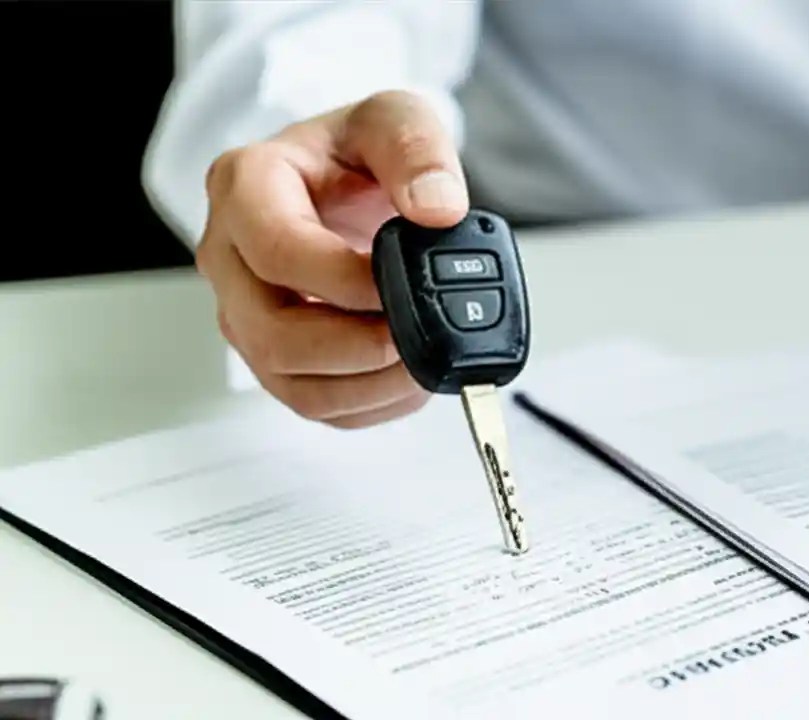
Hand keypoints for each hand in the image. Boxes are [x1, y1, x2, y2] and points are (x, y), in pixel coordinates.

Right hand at [197, 90, 468, 426]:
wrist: (346, 180)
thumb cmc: (355, 151)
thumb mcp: (394, 117)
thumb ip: (418, 150)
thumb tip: (439, 209)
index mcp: (245, 186)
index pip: (278, 251)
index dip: (345, 281)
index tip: (402, 284)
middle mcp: (230, 257)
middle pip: (273, 333)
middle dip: (359, 347)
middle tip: (421, 333)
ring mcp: (246, 312)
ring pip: (290, 381)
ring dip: (368, 385)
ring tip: (425, 358)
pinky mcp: (273, 356)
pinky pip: (313, 403)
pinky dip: (369, 403)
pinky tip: (410, 377)